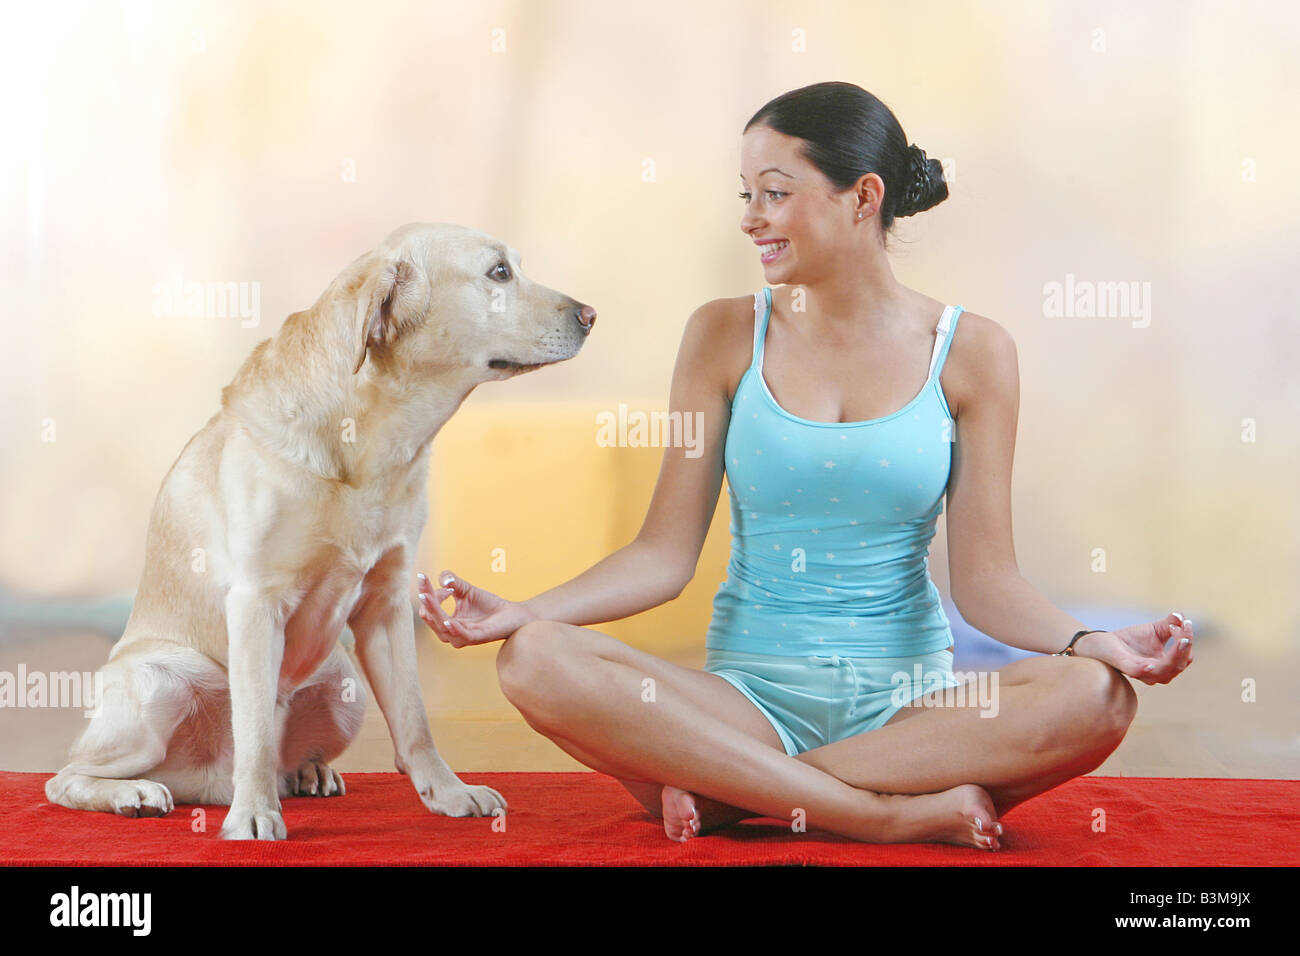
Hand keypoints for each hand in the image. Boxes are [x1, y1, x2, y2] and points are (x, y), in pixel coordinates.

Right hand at [415, 570, 536, 646]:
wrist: (511, 614)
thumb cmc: (487, 604)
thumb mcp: (466, 590)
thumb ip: (453, 582)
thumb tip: (443, 579)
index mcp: (444, 622)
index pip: (427, 609)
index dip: (425, 593)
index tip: (424, 576)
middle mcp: (449, 632)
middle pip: (430, 617)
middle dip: (426, 599)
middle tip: (424, 580)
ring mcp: (462, 637)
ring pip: (441, 626)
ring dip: (434, 610)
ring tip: (429, 596)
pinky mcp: (476, 638)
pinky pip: (460, 636)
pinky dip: (453, 628)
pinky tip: (447, 619)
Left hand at [1073, 612, 1194, 684]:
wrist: (1103, 641)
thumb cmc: (1131, 639)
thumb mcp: (1155, 629)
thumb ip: (1170, 624)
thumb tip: (1181, 617)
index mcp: (1166, 664)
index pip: (1185, 656)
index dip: (1188, 640)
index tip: (1185, 623)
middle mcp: (1157, 672)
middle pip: (1178, 665)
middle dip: (1184, 647)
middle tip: (1182, 628)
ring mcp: (1142, 672)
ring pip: (1164, 672)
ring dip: (1174, 657)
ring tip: (1181, 640)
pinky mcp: (1127, 668)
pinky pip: (1139, 672)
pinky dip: (1147, 669)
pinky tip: (1151, 663)